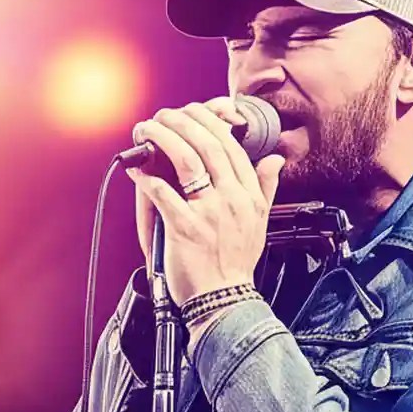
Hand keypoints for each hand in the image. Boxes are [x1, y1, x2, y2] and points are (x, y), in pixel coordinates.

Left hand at [127, 96, 284, 304]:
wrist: (224, 299)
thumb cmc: (236, 262)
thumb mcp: (260, 222)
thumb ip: (266, 187)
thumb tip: (276, 159)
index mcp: (249, 194)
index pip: (230, 145)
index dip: (207, 122)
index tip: (189, 112)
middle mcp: (232, 199)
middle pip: (207, 144)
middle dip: (182, 122)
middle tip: (163, 115)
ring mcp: (209, 213)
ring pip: (187, 160)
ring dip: (163, 138)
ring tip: (147, 129)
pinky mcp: (186, 228)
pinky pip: (163, 194)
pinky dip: (147, 178)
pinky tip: (136, 168)